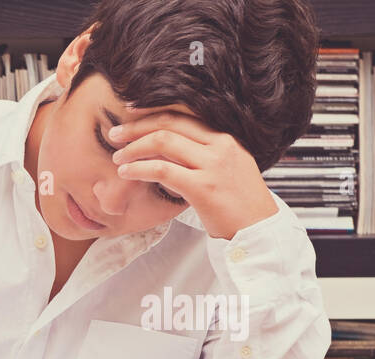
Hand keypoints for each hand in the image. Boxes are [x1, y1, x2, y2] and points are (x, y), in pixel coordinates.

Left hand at [108, 111, 277, 239]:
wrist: (259, 230)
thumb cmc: (238, 206)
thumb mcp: (226, 170)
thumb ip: (202, 156)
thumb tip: (167, 151)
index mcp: (226, 139)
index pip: (185, 113)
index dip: (154, 110)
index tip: (133, 112)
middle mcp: (220, 146)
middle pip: (170, 123)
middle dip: (137, 127)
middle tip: (115, 134)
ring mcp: (212, 166)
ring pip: (163, 142)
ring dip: (134, 148)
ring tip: (118, 157)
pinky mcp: (203, 187)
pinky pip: (162, 170)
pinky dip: (139, 169)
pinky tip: (126, 173)